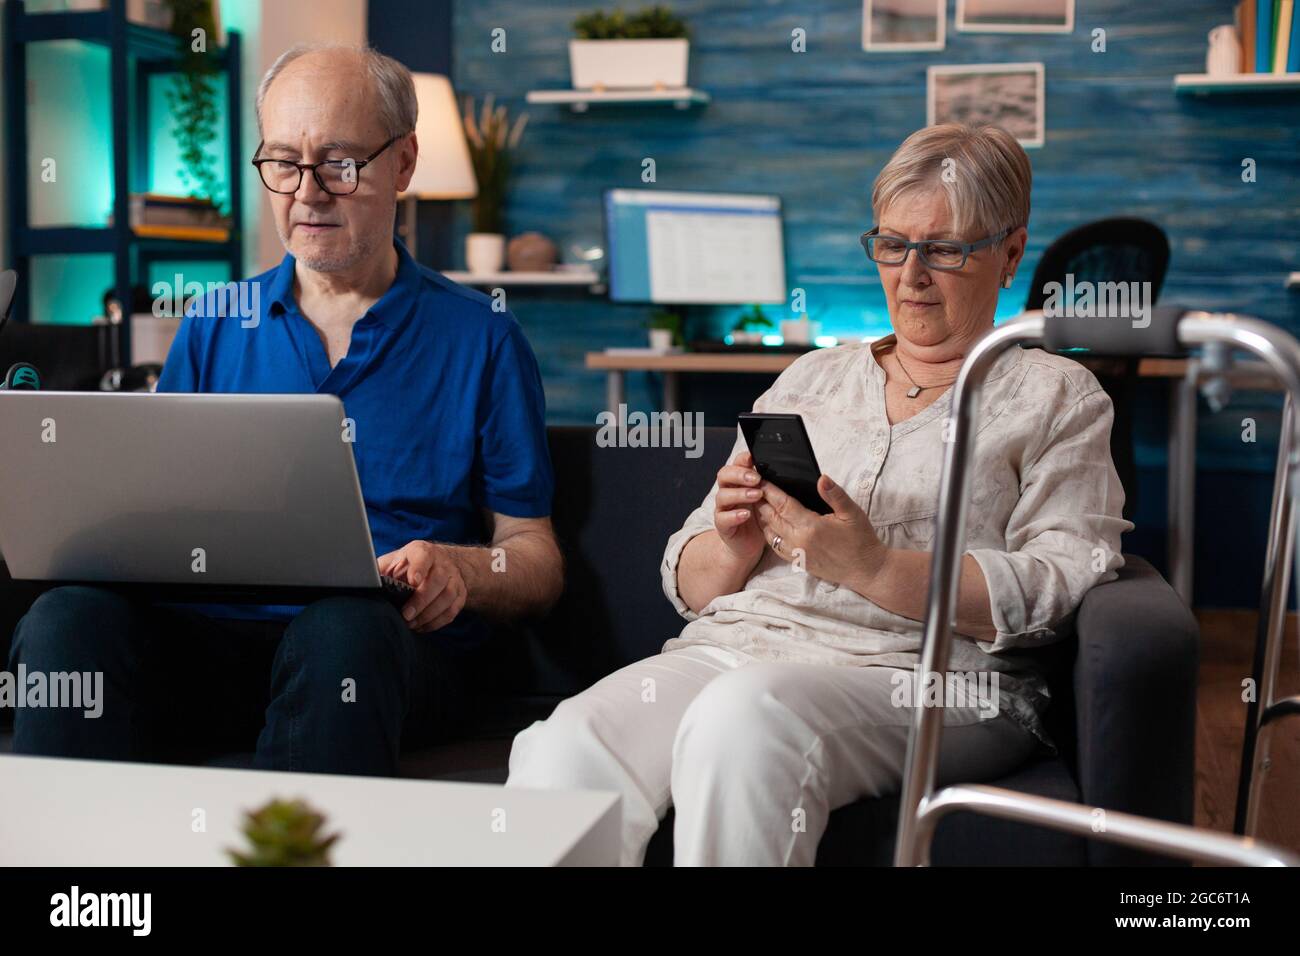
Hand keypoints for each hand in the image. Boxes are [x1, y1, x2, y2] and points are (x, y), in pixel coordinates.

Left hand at [377, 540, 467, 631]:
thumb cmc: (408, 565)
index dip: (419, 568)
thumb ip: (381, 571)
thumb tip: (362, 583)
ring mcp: (454, 579)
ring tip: (412, 624)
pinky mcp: (460, 594)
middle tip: (406, 615)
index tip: (412, 581)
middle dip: (422, 600)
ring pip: (448, 596)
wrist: (439, 564)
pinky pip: (452, 610)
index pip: (424, 556)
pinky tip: (422, 627)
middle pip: (438, 580)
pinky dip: (437, 622)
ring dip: (430, 614)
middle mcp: (442, 563)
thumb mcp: (393, 561)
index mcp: (422, 551)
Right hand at [711, 451, 767, 564]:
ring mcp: (723, 508)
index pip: (736, 464)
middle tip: (756, 479)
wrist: (748, 544)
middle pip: (724, 475)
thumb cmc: (759, 518)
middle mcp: (728, 491)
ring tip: (756, 496)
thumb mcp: (766, 500)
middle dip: (739, 474)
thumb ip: (769, 486)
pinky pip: (722, 517)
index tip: (753, 458)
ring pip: (722, 495)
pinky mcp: (722, 524)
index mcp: (738, 482)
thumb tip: (784, 473)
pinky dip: (734, 515)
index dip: (742, 459)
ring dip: (740, 493)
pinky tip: (746, 514)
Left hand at [755, 475, 887, 590]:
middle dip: (761, 502)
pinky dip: (769, 534)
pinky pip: (775, 547)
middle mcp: (799, 541)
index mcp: (811, 526)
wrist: (866, 569)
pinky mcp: (798, 562)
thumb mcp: (852, 513)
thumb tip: (821, 478)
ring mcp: (797, 553)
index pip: (783, 505)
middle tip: (754, 488)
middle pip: (771, 517)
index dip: (770, 491)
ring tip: (758, 504)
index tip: (761, 480)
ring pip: (770, 533)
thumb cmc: (861, 540)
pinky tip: (770, 525)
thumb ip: (834, 495)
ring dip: (763, 518)